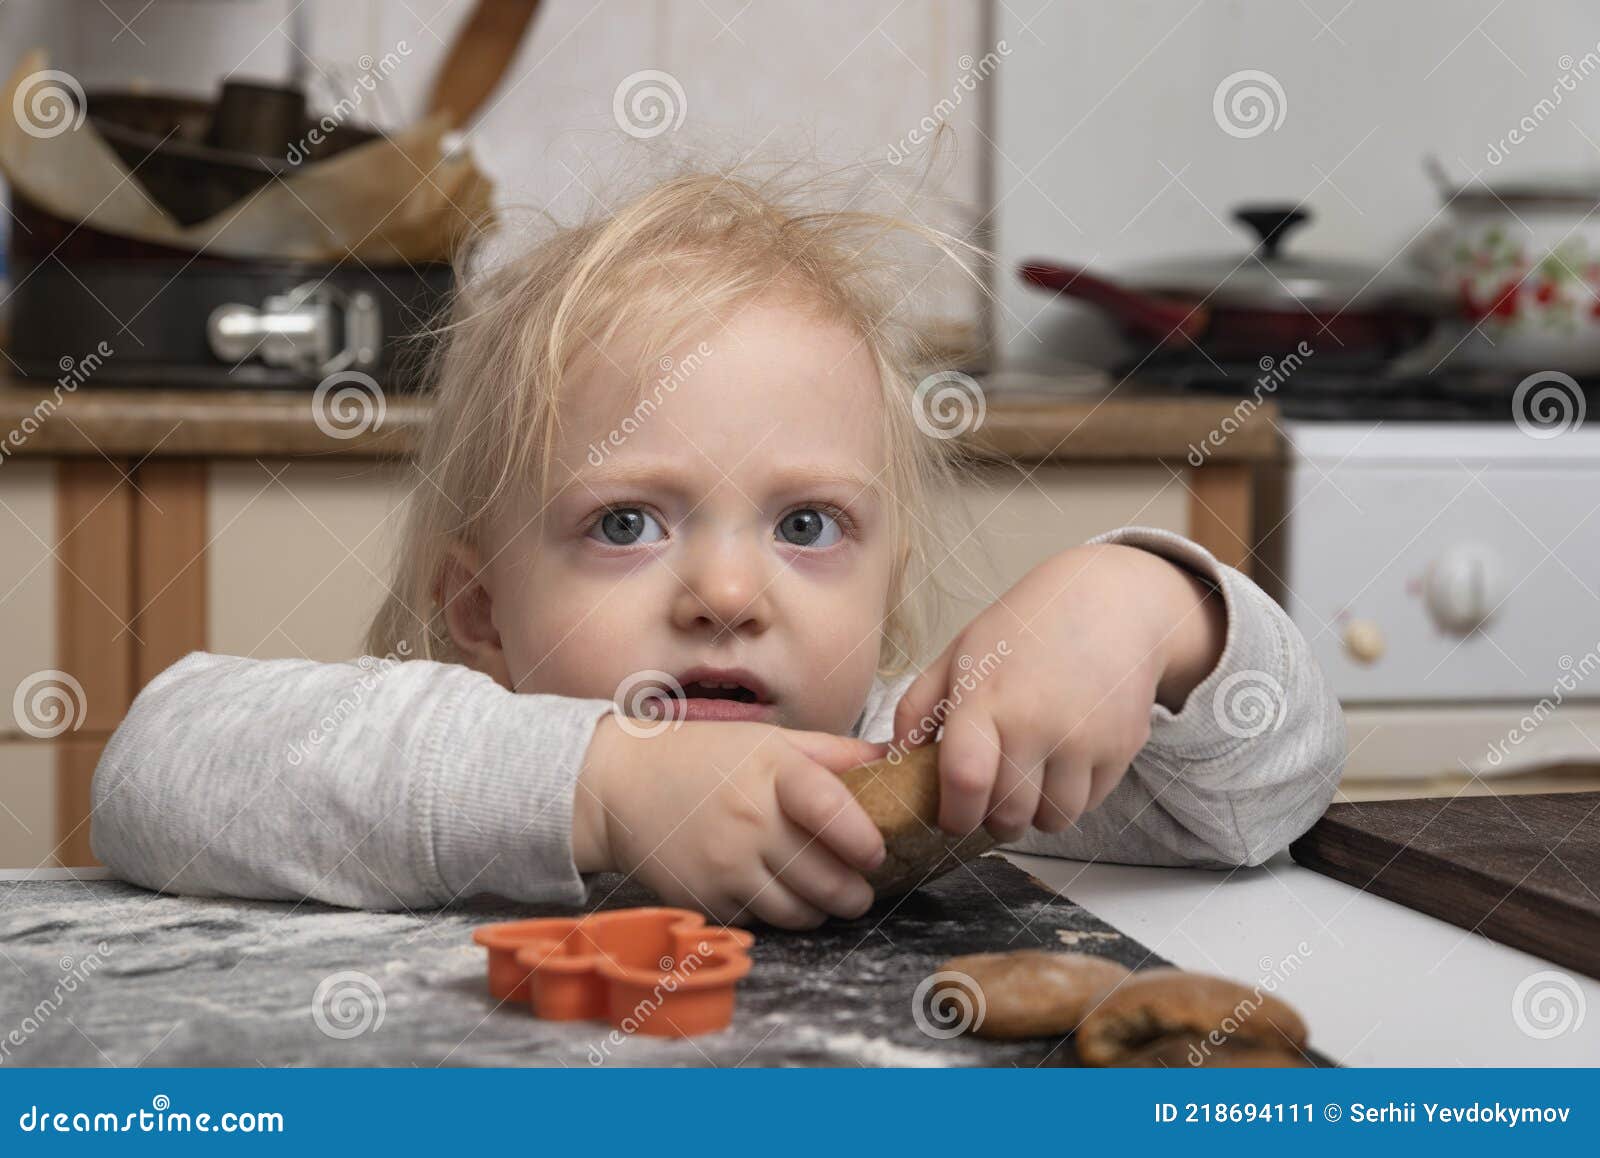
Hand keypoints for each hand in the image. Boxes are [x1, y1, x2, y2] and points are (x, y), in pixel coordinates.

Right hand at [574, 715, 888, 928]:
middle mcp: (749, 821)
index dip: (864, 840)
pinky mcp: (707, 899)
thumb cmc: (702, 758)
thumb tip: (893, 758)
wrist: (619, 786)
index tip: (876, 852)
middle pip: (826, 878)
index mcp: (771, 772)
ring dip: (823, 910)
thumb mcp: (767, 740)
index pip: (832, 810)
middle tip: (862, 886)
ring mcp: (726, 865)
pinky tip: (781, 895)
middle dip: (856, 891)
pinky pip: (764, 921)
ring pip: (800, 911)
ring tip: (828, 896)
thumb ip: (832, 753)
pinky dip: (782, 916)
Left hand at [891, 543, 1224, 840]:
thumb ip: (918, 708)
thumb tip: (896, 759)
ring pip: (1053, 820)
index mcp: (986, 698)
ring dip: (1034, 815)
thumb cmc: (1024, 628)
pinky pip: (1089, 804)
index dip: (954, 815)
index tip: (951, 817)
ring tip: (1025, 784)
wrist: (1110, 602)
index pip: (966, 782)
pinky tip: (1060, 765)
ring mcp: (1084, 739)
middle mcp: (1037, 722)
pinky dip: (1071, 798)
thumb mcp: (959, 653)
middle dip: (992, 821)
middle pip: (1009, 814)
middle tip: (988, 801)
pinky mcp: (1122, 748)